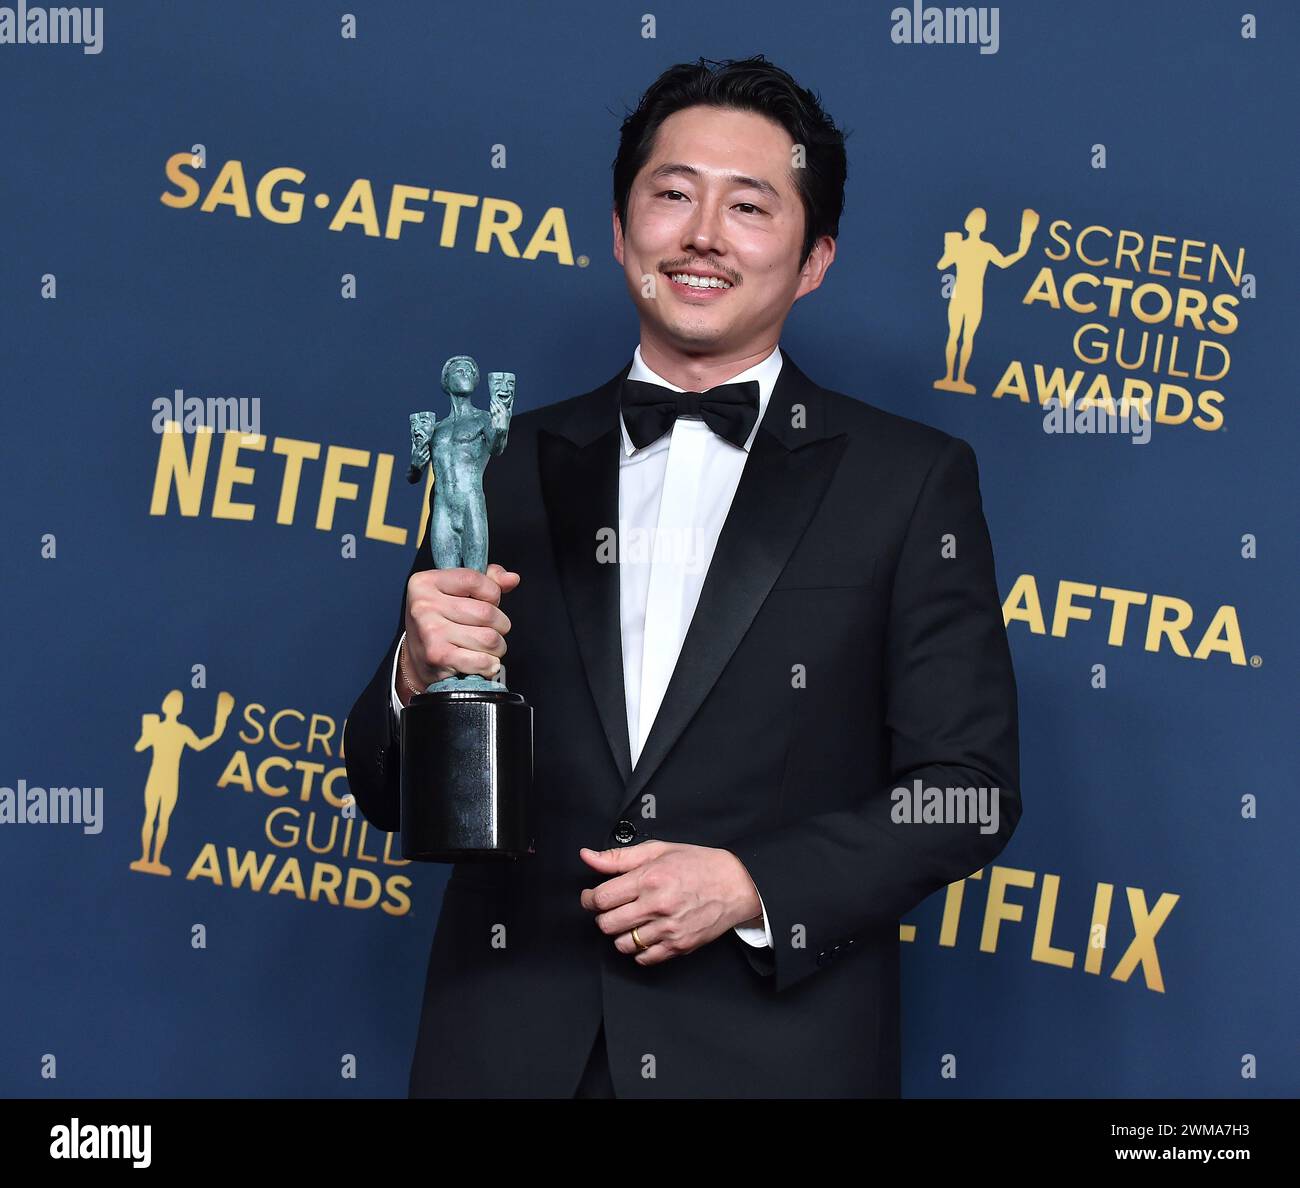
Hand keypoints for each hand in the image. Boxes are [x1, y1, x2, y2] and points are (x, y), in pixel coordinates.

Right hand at [402, 563, 520, 696]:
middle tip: (490, 630)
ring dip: (496, 647)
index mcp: (426, 582)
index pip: (475, 580)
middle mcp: (424, 605)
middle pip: (487, 613)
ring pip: (489, 638)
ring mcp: (430, 632)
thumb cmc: (443, 620)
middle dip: (500, 625)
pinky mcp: (438, 657)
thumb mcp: (458, 592)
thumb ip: (488, 579)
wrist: (416, 660)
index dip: (492, 593)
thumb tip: (513, 579)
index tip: (489, 602)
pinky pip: (482, 660)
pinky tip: (482, 662)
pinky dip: (489, 664)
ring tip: (485, 647)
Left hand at [578, 841, 762, 965]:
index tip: (591, 897)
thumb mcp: (658, 850)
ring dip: (619, 935)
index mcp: (649, 878)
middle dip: (603, 917)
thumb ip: (618, 857)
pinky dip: (638, 950)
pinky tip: (645, 935)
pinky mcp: (679, 946)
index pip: (601, 898)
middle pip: (607, 924)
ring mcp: (668, 929)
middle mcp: (656, 905)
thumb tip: (587, 857)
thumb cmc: (697, 864)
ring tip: (629, 922)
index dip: (589, 899)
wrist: (735, 884)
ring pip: (622, 944)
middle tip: (610, 909)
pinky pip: (644, 959)